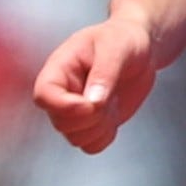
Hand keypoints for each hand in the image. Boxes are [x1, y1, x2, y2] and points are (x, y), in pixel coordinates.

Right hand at [30, 20, 156, 153]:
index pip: (43, 95)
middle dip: (91, 117)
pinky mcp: (90, 123)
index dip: (64, 106)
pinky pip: (91, 145)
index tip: (91, 103)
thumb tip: (93, 103)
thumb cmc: (124, 39)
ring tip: (112, 101)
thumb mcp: (116, 48)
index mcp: (60, 67)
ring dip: (100, 126)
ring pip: (75, 138)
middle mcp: (63, 91)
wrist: (141, 48)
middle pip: (60, 122)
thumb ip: (104, 74)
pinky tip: (113, 113)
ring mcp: (75, 110)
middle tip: (110, 96)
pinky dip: (105, 136)